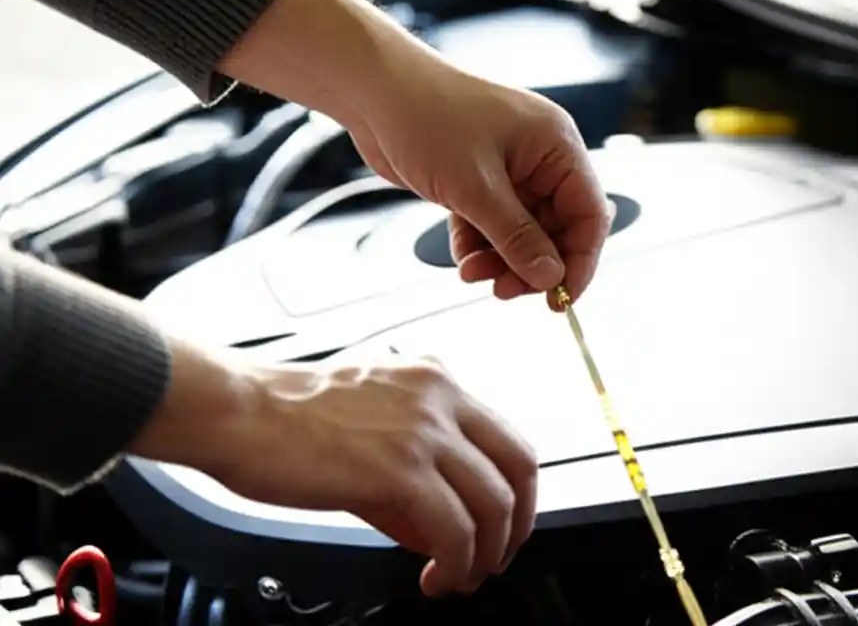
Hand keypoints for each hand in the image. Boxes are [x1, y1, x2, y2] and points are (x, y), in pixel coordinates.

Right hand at [130, 338, 537, 596]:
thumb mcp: (370, 419)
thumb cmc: (283, 417)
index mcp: (435, 379)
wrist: (236, 411)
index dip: (515, 491)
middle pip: (520, 466)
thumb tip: (440, 524)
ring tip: (460, 578)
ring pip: (494, 504)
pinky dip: (455, 566)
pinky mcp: (401, 471)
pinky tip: (433, 578)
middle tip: (496, 557)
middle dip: (517, 525)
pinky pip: (456, 531)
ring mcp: (425, 432)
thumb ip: (414, 461)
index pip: (506, 436)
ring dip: (486, 555)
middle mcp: (440, 398)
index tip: (502, 524)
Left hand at [218, 0, 611, 306]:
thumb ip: (517, 237)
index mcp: (556, 146)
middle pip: (556, 229)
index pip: (589, 214)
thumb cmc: (427, 115)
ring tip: (474, 274)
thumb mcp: (476, 187)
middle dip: (532, 264)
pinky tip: (462, 258)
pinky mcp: (479, 181)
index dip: (580, 260)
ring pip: (522, 233)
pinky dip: (480, 246)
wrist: (373, 90)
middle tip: (507, 291)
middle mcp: (539, 158)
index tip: (562, 298)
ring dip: (502, 260)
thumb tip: (551, 278)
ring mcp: (509, 170)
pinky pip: (492, 226)